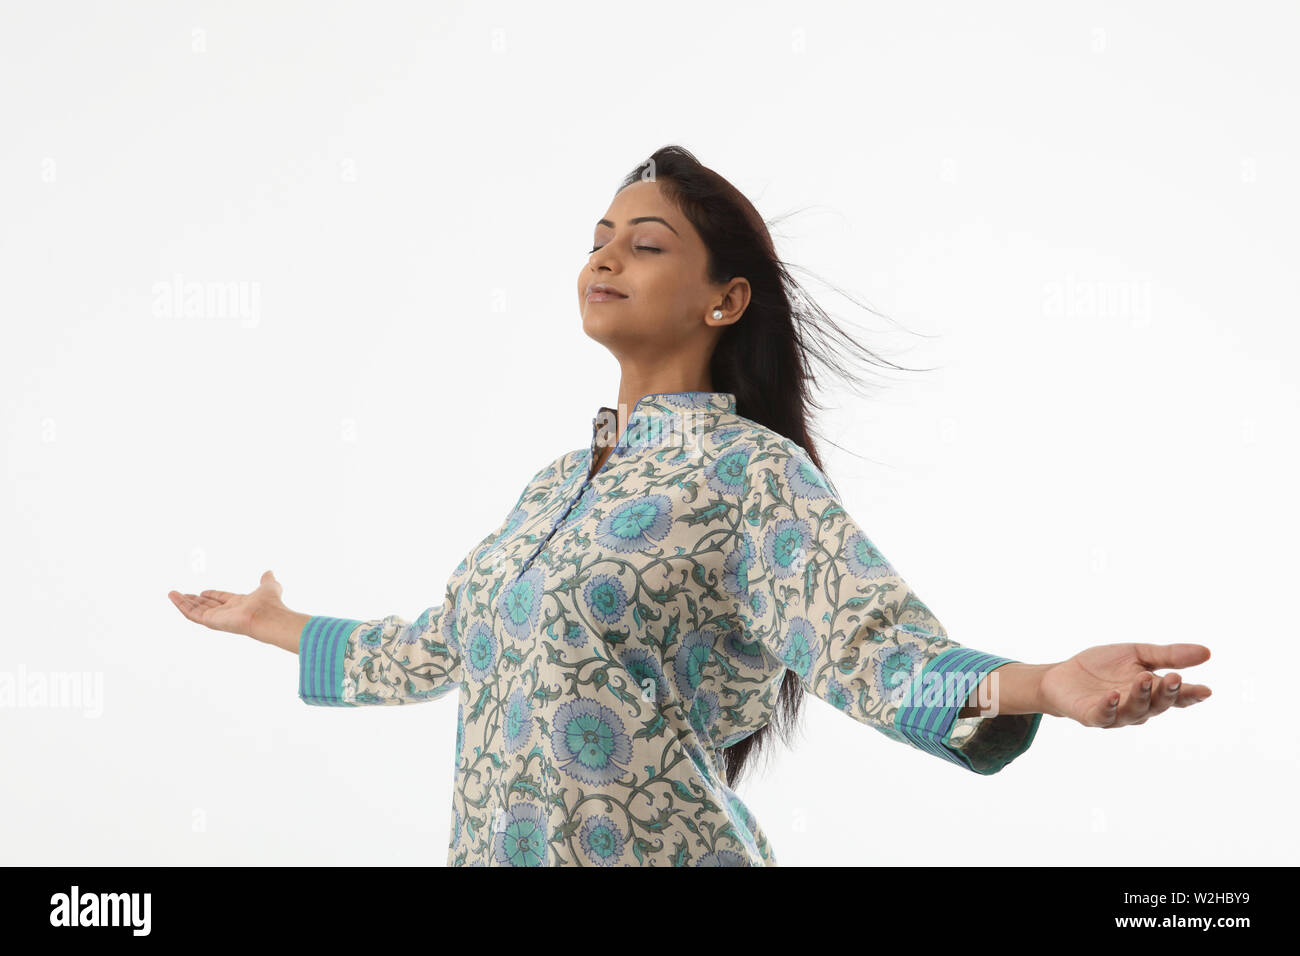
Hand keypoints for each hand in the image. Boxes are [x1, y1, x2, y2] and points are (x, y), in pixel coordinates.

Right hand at [167, 569, 290, 643]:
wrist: (267, 616)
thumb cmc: (270, 604)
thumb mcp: (269, 586)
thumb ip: (267, 580)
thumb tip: (269, 572)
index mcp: (239, 604)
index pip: (222, 600)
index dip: (213, 595)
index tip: (203, 591)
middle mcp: (227, 613)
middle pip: (207, 606)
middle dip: (195, 600)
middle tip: (183, 593)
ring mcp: (218, 618)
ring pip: (196, 610)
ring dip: (183, 602)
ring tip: (172, 593)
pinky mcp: (209, 621)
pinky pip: (191, 614)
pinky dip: (181, 605)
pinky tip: (173, 596)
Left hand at [1037, 642, 1211, 727]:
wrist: (1062, 676)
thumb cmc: (1102, 667)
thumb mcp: (1137, 654)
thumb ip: (1168, 656)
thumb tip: (1207, 652)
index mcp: (1151, 692)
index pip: (1176, 696)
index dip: (1190, 695)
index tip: (1205, 691)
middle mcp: (1138, 707)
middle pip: (1158, 704)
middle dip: (1166, 693)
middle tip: (1174, 678)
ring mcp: (1116, 714)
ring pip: (1134, 710)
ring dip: (1140, 695)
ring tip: (1143, 678)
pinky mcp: (1092, 716)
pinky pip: (1104, 715)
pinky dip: (1110, 705)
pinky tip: (1114, 694)